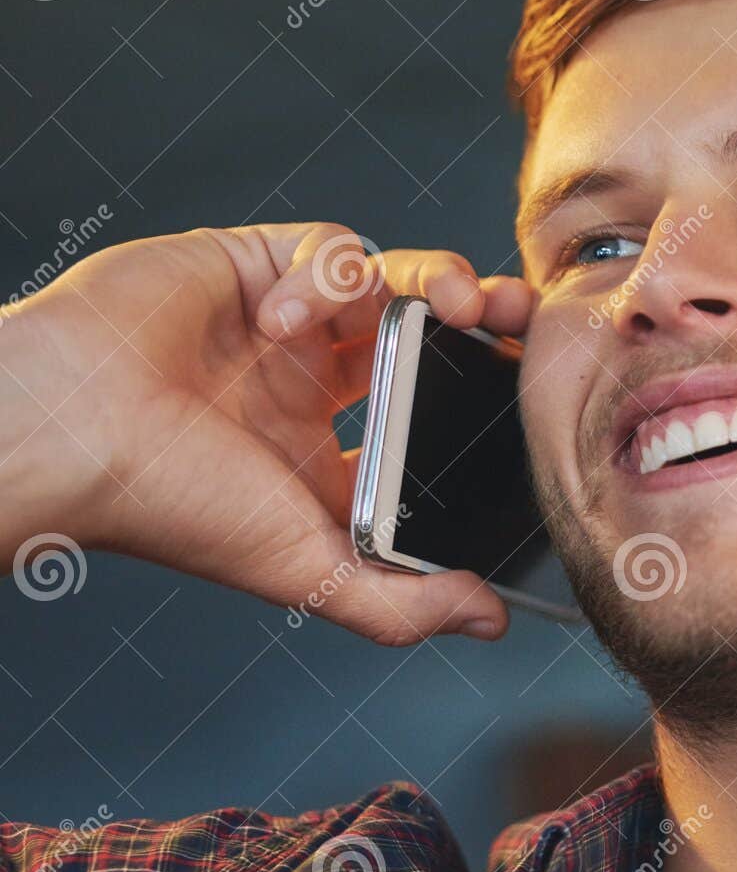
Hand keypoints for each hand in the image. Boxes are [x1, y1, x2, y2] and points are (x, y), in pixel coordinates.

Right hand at [0, 223, 531, 643]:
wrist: (69, 430)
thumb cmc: (173, 505)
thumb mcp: (308, 569)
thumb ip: (401, 602)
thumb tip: (490, 622)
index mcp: (324, 457)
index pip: (428, 422)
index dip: (482, 404)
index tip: (532, 388)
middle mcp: (309, 388)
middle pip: (424, 336)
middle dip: (482, 315)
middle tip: (521, 310)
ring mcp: (282, 325)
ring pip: (390, 280)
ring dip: (429, 279)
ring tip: (450, 297)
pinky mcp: (251, 263)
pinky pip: (327, 249)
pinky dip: (325, 274)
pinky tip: (281, 314)